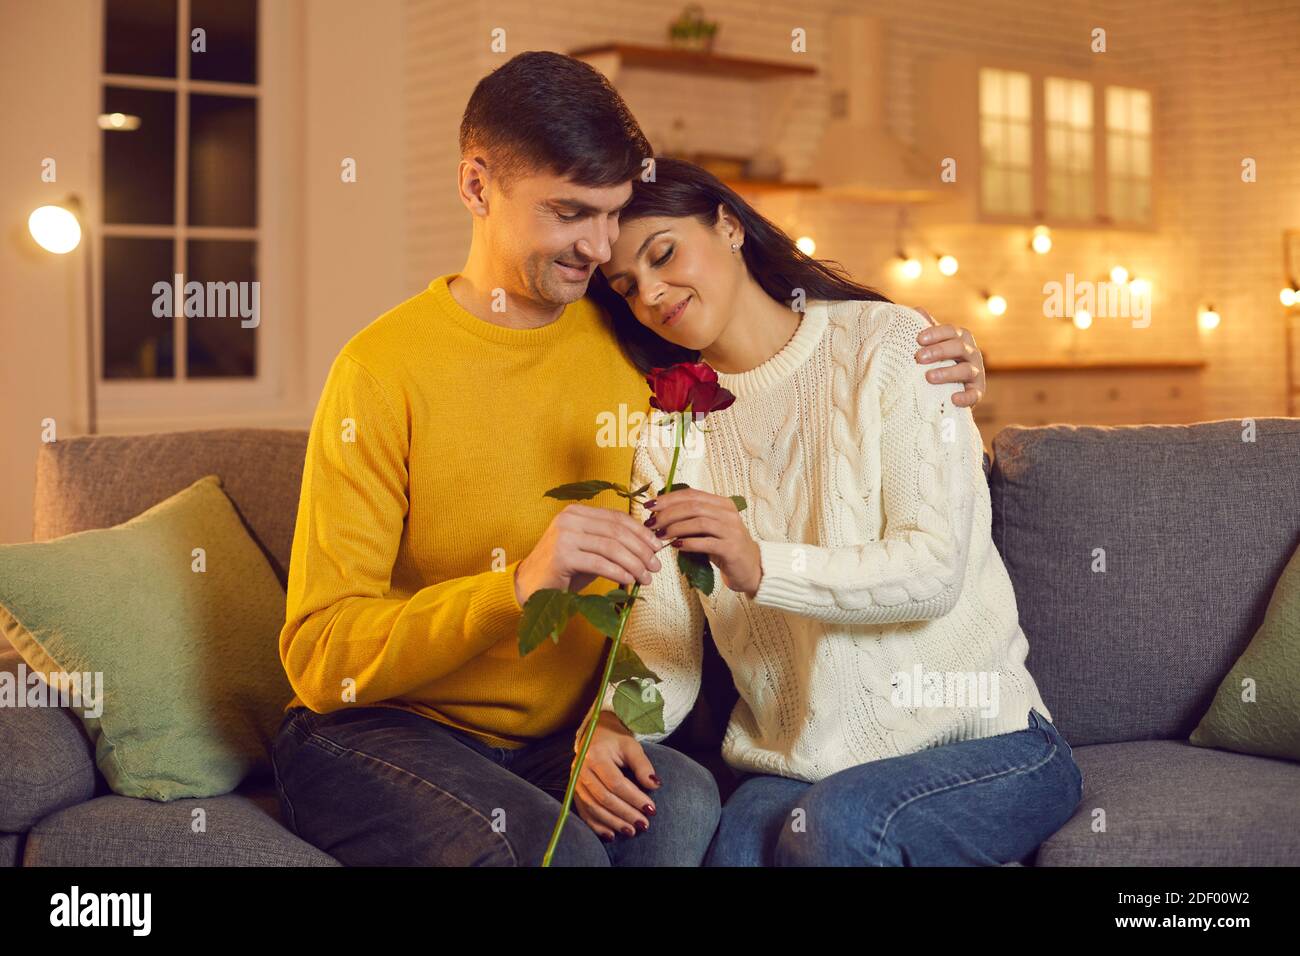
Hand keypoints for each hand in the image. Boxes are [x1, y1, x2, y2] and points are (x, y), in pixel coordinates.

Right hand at [514, 503, 668, 604]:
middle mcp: (569, 518)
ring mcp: (564, 535)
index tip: (658, 547)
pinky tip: (629, 581)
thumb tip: (648, 547)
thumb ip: (611, 543)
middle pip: (617, 531)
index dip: (641, 532)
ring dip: (634, 563)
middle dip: (641, 550)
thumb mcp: (589, 551)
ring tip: (646, 578)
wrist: (529, 586)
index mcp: (577, 512)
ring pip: (611, 546)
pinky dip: (618, 572)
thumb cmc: (563, 571)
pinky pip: (599, 563)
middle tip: (655, 566)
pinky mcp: (562, 555)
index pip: (617, 518)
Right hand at [573, 711, 660, 840]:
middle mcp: (581, 770)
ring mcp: (575, 782)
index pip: (616, 783)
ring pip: (594, 808)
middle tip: (644, 824)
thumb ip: (643, 766)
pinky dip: (597, 826)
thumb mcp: (632, 747)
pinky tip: (611, 835)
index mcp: (595, 756)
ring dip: (613, 823)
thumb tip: (654, 785)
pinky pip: (584, 813)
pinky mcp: (574, 792)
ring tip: (632, 831)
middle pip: (604, 798)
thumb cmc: (616, 741)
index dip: (634, 798)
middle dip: (626, 814)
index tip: (651, 808)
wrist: (594, 736)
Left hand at [644, 489, 761, 596]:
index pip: (691, 494)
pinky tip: (676, 547)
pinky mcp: (732, 548)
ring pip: (699, 522)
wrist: (749, 568)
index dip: (668, 498)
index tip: (649, 506)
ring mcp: (732, 530)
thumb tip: (659, 514)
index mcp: (722, 503)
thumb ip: (690, 519)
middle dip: (668, 514)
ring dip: (675, 528)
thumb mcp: (708, 529)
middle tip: (651, 524)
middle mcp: (729, 513)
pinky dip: (688, 543)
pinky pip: (706, 542)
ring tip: (660, 536)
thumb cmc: (723, 547)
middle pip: (693, 507)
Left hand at [913, 307, 985, 407]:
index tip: (918, 339)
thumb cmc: (938, 360)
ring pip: (966, 370)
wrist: (949, 388)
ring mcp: (976, 372)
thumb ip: (926, 329)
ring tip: (928, 377)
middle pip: (958, 347)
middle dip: (938, 351)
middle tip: (919, 357)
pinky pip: (974, 394)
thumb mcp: (933, 344)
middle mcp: (971, 353)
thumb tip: (916, 311)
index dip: (936, 333)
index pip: (951, 331)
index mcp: (960, 338)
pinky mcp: (977, 392)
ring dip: (947, 373)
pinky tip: (953, 398)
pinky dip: (965, 397)